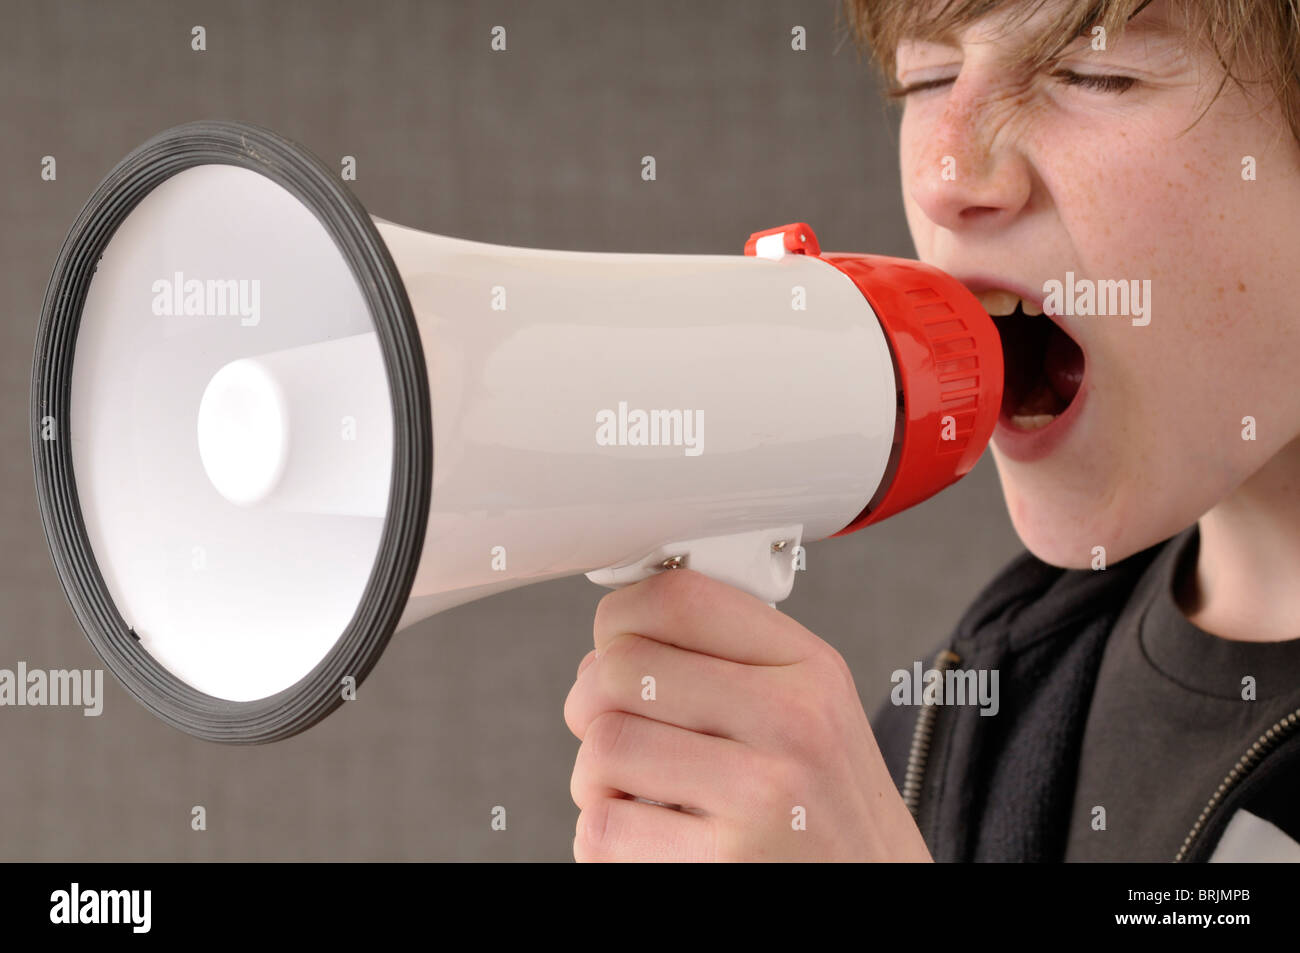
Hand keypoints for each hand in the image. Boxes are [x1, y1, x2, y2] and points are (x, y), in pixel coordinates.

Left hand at [563, 568, 931, 861]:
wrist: (877, 892)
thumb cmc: (829, 811)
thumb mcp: (812, 709)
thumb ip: (728, 661)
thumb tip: (610, 644)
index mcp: (808, 670)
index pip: (680, 599)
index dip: (620, 617)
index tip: (614, 643)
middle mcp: (791, 722)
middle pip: (622, 670)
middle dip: (591, 701)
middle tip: (609, 726)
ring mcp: (760, 795)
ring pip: (605, 746)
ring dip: (595, 775)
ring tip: (632, 789)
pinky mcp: (725, 862)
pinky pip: (603, 826)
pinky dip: (603, 835)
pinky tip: (646, 834)